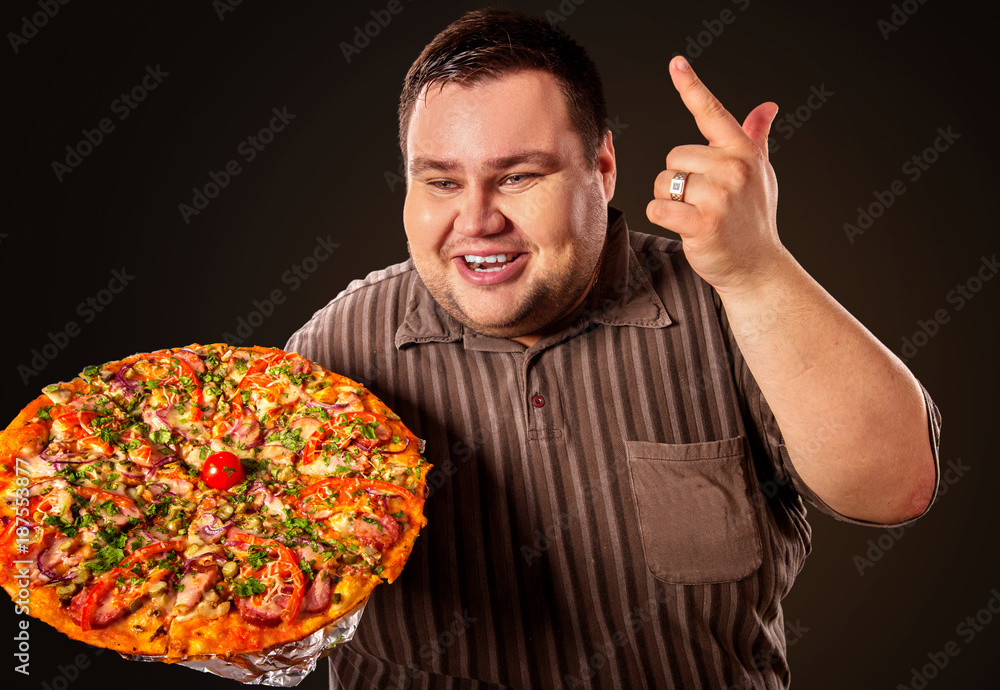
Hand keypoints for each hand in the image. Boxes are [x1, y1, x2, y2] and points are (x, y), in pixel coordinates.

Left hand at [646, 56, 783, 295]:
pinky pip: (658, 207)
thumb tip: (767, 107)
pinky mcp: (702, 223)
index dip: (691, 86)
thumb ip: (755, 138)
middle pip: (673, 155)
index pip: (712, 112)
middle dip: (677, 178)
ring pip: (663, 182)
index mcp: (743, 152)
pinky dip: (662, 217)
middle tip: (701, 200)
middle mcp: (733, 169)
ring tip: (695, 213)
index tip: (676, 63)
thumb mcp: (760, 174)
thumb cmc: (754, 218)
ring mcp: (719, 196)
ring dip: (669, 199)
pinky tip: (684, 226)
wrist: (758, 266)